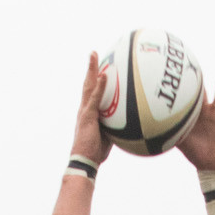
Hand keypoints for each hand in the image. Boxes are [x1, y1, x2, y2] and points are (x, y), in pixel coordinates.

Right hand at [71, 52, 111, 168]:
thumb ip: (115, 125)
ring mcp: (85, 111)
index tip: (100, 67)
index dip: (95, 79)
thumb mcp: (109, 135)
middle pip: (87, 84)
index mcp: (88, 112)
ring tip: (94, 55)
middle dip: (90, 68)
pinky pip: (95, 98)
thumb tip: (130, 122)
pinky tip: (103, 75)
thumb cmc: (97, 151)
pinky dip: (99, 86)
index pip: (91, 92)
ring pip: (88, 86)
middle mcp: (84, 108)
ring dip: (91, 69)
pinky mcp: (87, 116)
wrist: (85, 160)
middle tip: (93, 54)